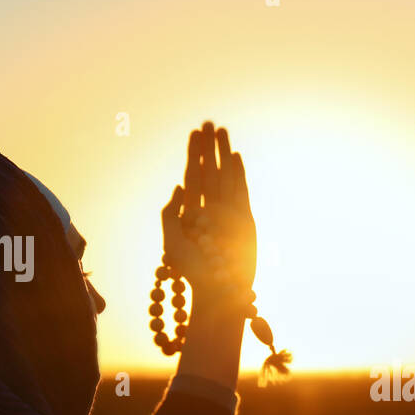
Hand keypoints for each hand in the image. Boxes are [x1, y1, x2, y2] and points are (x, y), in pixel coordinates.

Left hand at [161, 122, 256, 313]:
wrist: (217, 291)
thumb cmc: (192, 272)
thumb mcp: (171, 242)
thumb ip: (171, 214)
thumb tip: (180, 186)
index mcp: (192, 212)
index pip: (193, 175)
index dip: (193, 154)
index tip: (194, 133)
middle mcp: (211, 209)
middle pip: (210, 170)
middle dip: (209, 147)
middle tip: (209, 123)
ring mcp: (228, 212)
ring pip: (225, 175)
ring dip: (223, 153)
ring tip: (222, 131)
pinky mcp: (244, 219)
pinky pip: (240, 191)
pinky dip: (238, 173)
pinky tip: (235, 156)